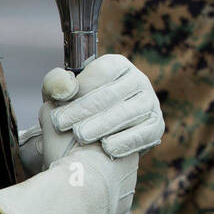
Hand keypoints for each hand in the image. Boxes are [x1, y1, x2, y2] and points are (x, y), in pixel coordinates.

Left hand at [38, 53, 163, 163]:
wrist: (93, 145)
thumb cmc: (75, 113)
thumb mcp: (59, 96)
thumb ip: (56, 84)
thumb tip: (67, 87)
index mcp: (117, 65)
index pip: (102, 71)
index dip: (80, 86)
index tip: (60, 102)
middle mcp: (138, 80)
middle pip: (112, 93)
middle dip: (84, 109)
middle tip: (62, 124)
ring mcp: (150, 102)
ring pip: (128, 112)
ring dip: (103, 124)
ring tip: (81, 136)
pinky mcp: (157, 125)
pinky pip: (144, 132)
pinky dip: (126, 141)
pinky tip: (107, 149)